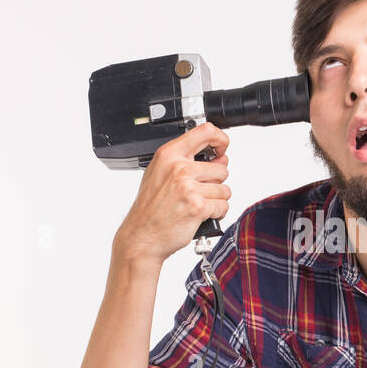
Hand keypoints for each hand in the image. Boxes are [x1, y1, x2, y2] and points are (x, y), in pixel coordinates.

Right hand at [114, 121, 230, 264]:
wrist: (141, 235)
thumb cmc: (150, 208)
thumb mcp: (161, 174)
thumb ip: (188, 162)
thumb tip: (220, 158)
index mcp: (169, 155)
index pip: (205, 132)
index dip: (220, 139)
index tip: (221, 149)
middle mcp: (179, 168)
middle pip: (221, 168)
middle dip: (215, 183)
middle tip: (197, 192)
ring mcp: (188, 187)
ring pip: (224, 189)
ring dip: (215, 200)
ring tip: (195, 204)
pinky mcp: (198, 206)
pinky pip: (223, 206)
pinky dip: (216, 213)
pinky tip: (200, 215)